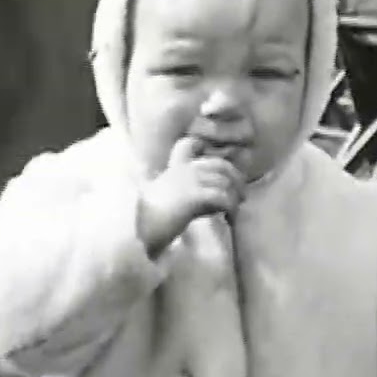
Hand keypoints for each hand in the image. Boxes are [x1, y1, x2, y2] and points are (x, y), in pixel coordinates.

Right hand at [136, 137, 245, 256]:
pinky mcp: (193, 196)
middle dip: (236, 179)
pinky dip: (231, 207)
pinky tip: (229, 217)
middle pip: (220, 165)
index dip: (212, 155)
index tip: (225, 174)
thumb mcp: (166, 197)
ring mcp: (188, 181)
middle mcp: (182, 169)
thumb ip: (184, 190)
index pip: (194, 145)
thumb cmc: (148, 219)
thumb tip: (210, 198)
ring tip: (234, 210)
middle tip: (240, 196)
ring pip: (225, 181)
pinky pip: (222, 196)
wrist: (136, 230)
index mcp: (174, 167)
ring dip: (235, 197)